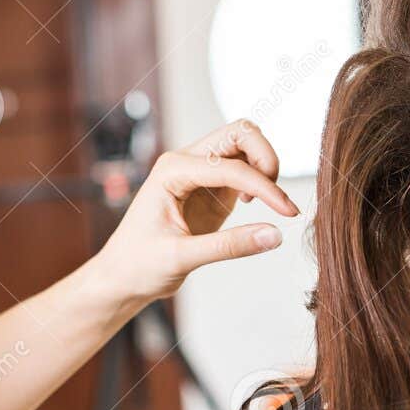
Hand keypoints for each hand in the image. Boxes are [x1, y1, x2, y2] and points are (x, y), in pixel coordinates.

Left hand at [92, 119, 298, 307]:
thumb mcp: (182, 258)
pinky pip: (243, 169)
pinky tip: (252, 206)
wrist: (121, 276)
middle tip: (276, 197)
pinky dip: (258, 180)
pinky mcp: (211, 189)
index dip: (264, 187)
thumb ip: (230, 246)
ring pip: (244, 145)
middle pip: (240, 133)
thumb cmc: (138, 264)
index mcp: (172, 170)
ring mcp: (200, 173)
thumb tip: (275, 235)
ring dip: (264, 167)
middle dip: (266, 157)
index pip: (231, 166)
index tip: (288, 212)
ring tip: (267, 203)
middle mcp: (186, 162)